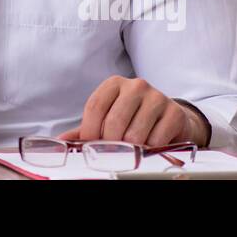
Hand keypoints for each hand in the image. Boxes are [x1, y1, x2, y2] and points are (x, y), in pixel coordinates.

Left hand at [55, 76, 210, 147]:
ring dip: (131, 149)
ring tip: (132, 149)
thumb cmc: (133, 119)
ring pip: (135, 134)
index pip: (95, 106)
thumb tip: (62, 141)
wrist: (170, 119)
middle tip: (113, 152)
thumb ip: (85, 130)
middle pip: (114, 122)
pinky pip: (156, 140)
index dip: (90, 131)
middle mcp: (136, 85)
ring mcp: (156, 97)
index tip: (91, 147)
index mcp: (114, 84)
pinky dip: (150, 150)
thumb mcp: (108, 119)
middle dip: (111, 144)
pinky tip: (150, 146)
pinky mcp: (174, 113)